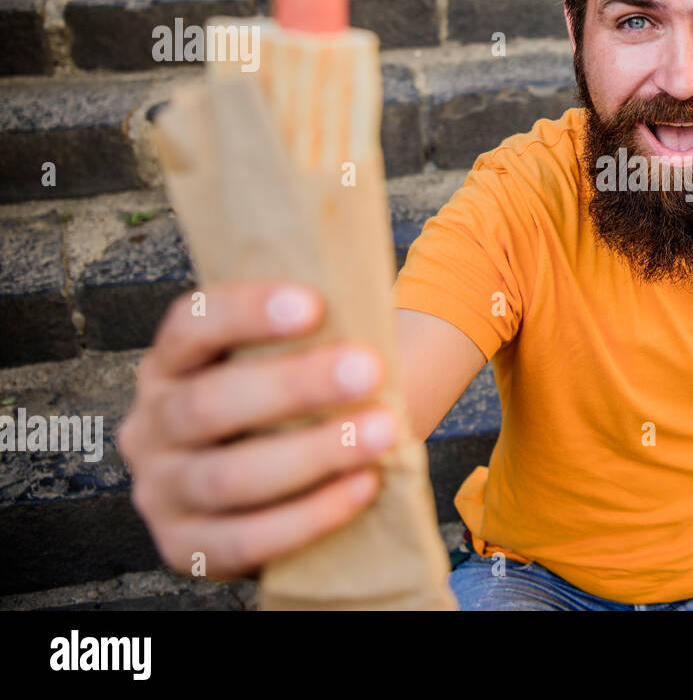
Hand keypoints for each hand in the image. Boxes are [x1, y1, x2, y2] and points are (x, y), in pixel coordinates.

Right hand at [116, 281, 395, 580]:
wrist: (284, 480)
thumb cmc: (294, 405)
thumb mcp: (285, 362)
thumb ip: (309, 340)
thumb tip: (367, 315)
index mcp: (170, 364)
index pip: (191, 325)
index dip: (247, 312)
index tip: (315, 304)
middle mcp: (151, 425)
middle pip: (209, 403)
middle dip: (294, 386)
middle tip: (369, 370)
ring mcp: (162, 491)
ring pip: (227, 477)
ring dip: (312, 453)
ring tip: (382, 431)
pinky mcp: (185, 548)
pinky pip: (243, 540)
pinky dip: (309, 516)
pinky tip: (363, 486)